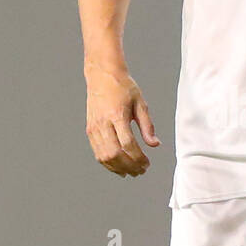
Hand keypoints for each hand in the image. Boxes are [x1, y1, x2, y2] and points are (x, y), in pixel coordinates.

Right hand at [85, 62, 158, 176]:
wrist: (102, 74)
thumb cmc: (123, 87)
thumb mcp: (140, 103)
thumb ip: (147, 125)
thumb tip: (154, 145)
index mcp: (117, 115)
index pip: (128, 144)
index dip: (138, 158)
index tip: (147, 163)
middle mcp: (103, 123)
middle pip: (115, 154)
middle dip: (129, 166)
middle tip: (141, 170)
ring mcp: (94, 127)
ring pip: (104, 157)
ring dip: (118, 168)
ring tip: (131, 171)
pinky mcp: (90, 130)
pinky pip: (97, 152)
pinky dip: (108, 163)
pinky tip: (119, 165)